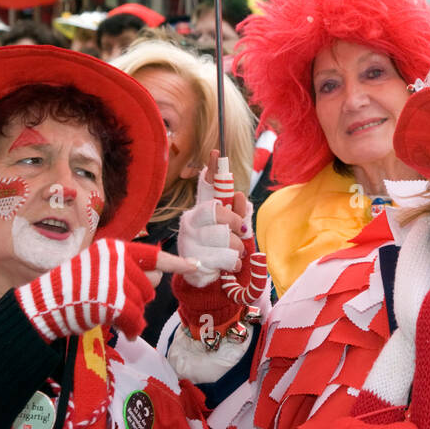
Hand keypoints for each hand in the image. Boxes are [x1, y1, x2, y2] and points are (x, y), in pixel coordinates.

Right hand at [15, 239, 192, 341]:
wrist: (44, 305)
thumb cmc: (71, 289)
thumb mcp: (99, 267)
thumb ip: (126, 269)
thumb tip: (161, 275)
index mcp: (115, 248)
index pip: (154, 255)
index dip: (177, 263)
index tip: (195, 265)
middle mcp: (118, 260)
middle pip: (152, 283)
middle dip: (141, 298)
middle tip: (117, 303)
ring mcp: (116, 280)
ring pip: (144, 303)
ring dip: (133, 316)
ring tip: (112, 316)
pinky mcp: (114, 301)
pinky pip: (136, 320)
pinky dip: (132, 330)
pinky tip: (125, 334)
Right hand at [177, 149, 251, 285]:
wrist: (206, 276)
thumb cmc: (220, 247)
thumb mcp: (230, 228)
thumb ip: (236, 211)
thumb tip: (237, 194)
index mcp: (200, 211)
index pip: (206, 187)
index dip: (212, 170)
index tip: (217, 152)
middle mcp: (190, 223)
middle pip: (218, 213)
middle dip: (235, 222)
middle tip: (238, 231)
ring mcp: (190, 241)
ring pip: (225, 237)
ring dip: (237, 247)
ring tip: (234, 252)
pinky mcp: (194, 261)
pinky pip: (224, 257)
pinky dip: (233, 262)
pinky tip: (229, 264)